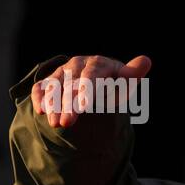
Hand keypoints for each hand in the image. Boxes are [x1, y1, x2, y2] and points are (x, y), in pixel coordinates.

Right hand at [32, 55, 151, 128]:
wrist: (99, 79)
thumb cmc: (115, 83)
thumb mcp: (125, 81)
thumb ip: (132, 74)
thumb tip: (146, 60)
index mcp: (98, 64)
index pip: (91, 77)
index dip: (86, 91)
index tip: (84, 107)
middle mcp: (78, 65)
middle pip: (71, 85)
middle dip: (67, 104)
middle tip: (66, 123)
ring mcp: (63, 72)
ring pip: (54, 87)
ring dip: (52, 104)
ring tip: (55, 123)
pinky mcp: (51, 81)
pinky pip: (42, 87)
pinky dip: (39, 97)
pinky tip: (40, 111)